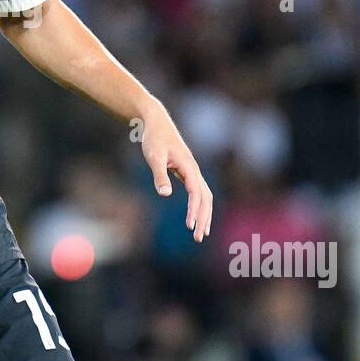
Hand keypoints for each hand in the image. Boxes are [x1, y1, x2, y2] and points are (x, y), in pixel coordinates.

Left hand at [140, 105, 212, 240]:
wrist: (156, 123)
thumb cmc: (154, 139)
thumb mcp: (154, 156)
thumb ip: (159, 175)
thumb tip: (165, 194)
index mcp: (189, 167)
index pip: (196, 193)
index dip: (194, 210)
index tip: (189, 226)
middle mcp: (194, 170)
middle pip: (206, 198)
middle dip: (204, 218)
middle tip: (198, 237)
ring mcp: (193, 172)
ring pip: (205, 196)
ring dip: (204, 215)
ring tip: (201, 233)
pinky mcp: (187, 173)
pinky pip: (199, 193)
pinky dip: (200, 207)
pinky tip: (195, 218)